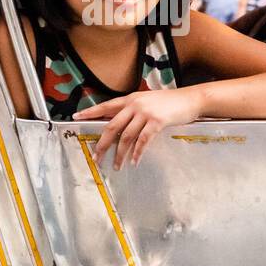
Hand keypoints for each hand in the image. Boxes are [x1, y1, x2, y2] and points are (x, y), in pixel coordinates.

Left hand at [73, 88, 202, 169]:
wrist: (190, 99)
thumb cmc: (169, 102)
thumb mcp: (147, 101)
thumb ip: (133, 110)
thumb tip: (118, 124)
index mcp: (130, 99)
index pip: (105, 106)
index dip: (90, 112)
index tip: (76, 117)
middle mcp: (134, 104)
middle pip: (112, 126)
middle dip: (102, 144)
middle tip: (96, 157)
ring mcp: (145, 113)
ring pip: (126, 137)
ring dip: (120, 154)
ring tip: (116, 166)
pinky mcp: (157, 121)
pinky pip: (143, 141)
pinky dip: (137, 153)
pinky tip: (134, 161)